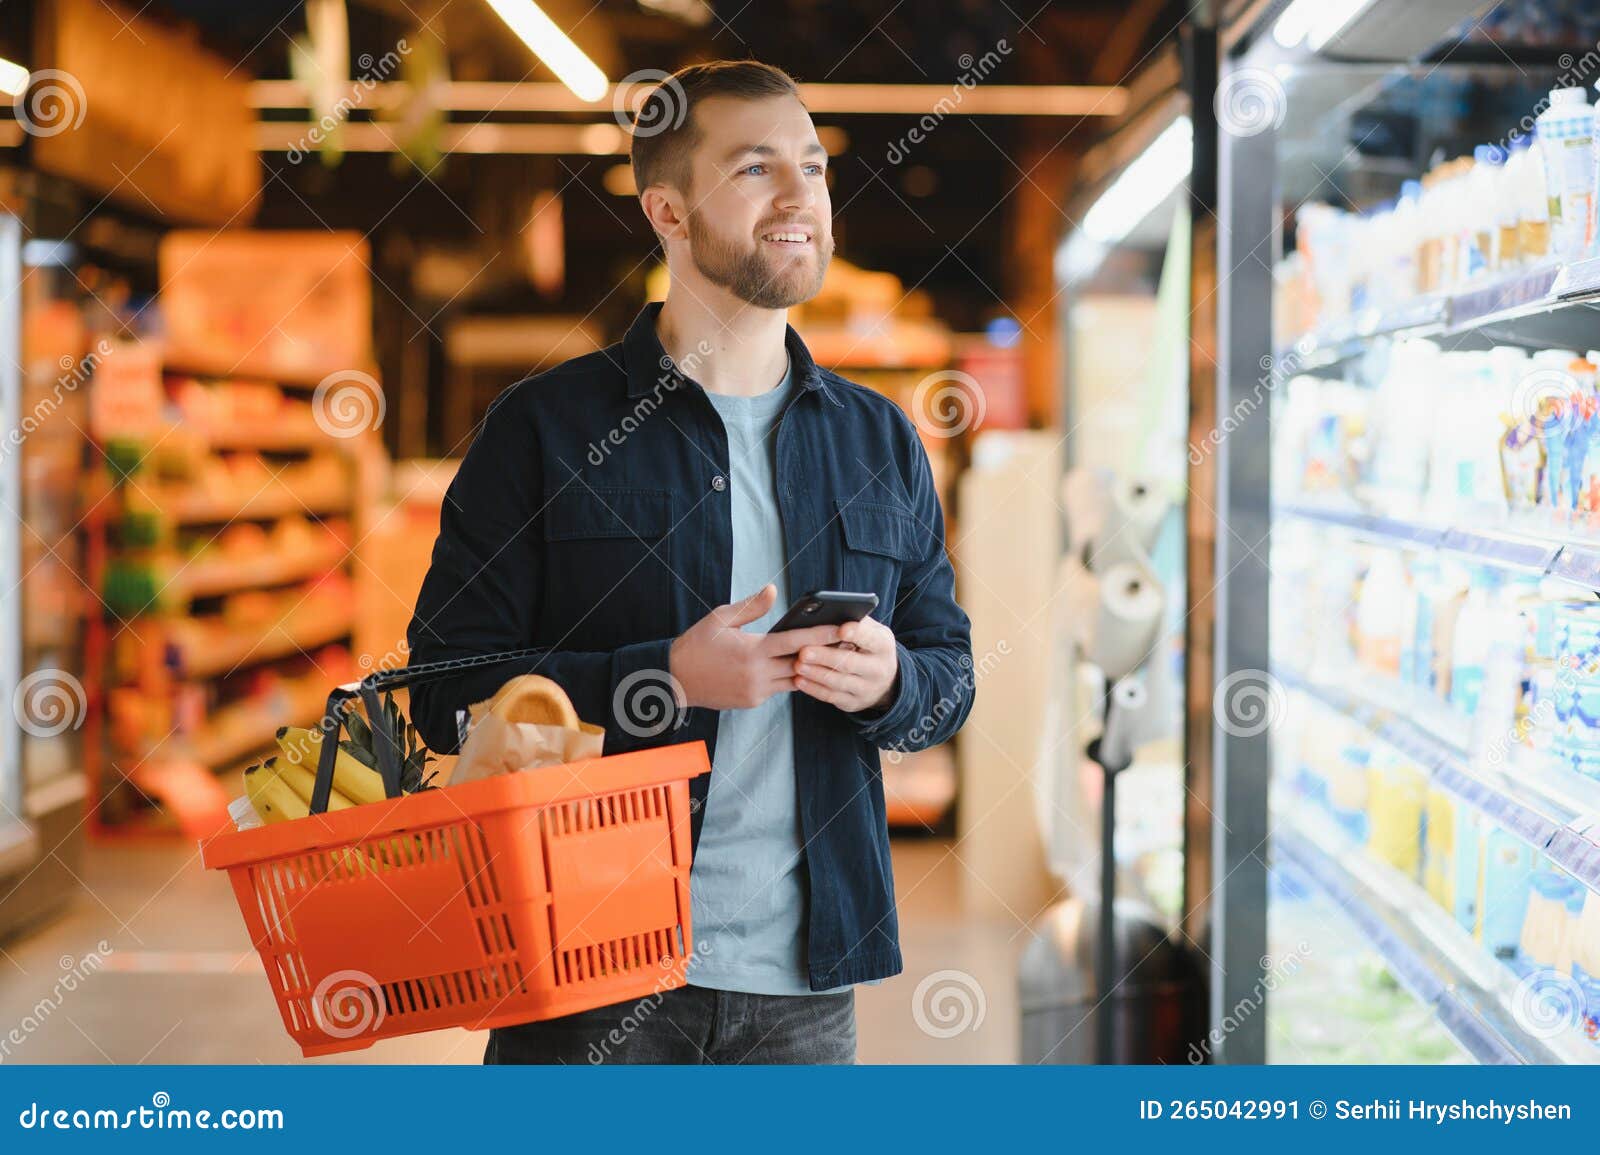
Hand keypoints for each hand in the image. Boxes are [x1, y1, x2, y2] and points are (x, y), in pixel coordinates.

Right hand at [670, 584, 841, 709]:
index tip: (844, 629)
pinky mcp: (752, 701)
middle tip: (846, 644)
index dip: (822, 635)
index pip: (796, 642)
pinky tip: (797, 667)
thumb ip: (751, 606)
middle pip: (802, 664)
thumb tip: (774, 590)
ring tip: (828, 656)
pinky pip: (778, 689)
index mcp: (753, 650)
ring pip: (793, 680)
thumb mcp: (720, 618)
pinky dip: (787, 678)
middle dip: (824, 654)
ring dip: (807, 669)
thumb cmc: (697, 644)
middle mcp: (758, 674)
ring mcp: (756, 691)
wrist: (675, 679)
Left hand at [793, 616, 898, 712]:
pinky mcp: (853, 703)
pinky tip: (799, 681)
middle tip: (804, 651)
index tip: (840, 629)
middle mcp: (878, 669)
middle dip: (825, 657)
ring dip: (816, 674)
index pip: (870, 638)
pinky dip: (813, 689)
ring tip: (797, 665)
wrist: (884, 681)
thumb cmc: (869, 647)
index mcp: (883, 645)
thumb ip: (854, 621)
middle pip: (850, 663)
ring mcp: (866, 689)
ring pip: (838, 682)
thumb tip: (829, 610)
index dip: (856, 634)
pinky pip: (831, 697)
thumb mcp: (871, 631)